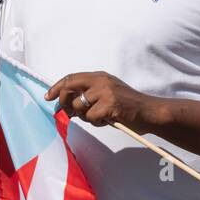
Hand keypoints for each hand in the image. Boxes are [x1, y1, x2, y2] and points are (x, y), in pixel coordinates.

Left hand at [47, 71, 161, 131]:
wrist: (151, 112)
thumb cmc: (127, 106)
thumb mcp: (107, 93)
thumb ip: (88, 95)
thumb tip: (65, 106)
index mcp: (99, 76)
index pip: (71, 78)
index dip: (57, 87)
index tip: (48, 96)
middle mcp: (101, 81)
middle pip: (69, 90)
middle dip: (65, 104)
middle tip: (72, 113)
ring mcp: (106, 92)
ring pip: (78, 107)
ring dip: (85, 117)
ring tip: (100, 117)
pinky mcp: (110, 105)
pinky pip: (91, 117)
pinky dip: (97, 123)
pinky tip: (108, 120)